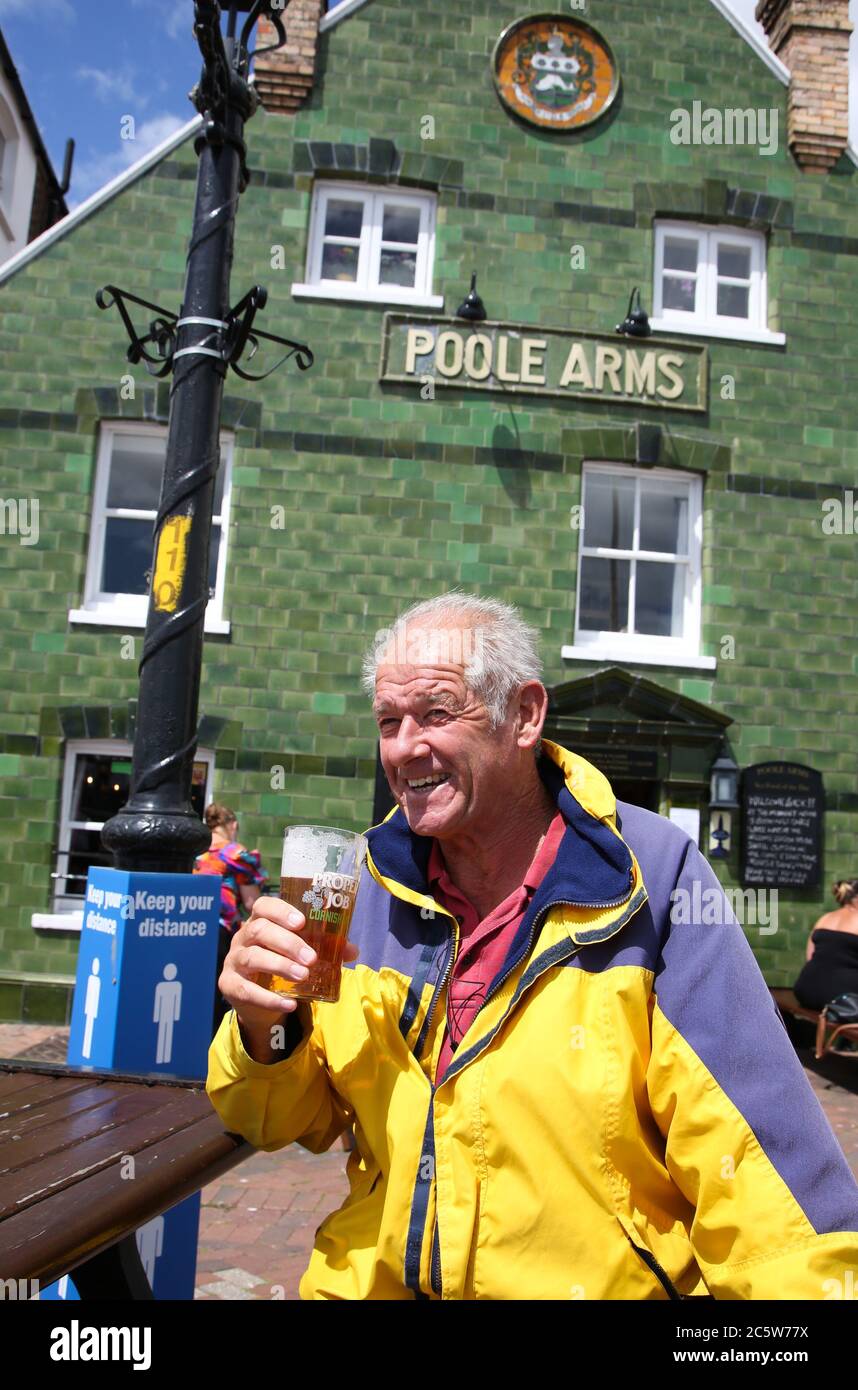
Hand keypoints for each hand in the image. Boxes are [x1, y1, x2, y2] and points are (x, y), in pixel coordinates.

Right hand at [220, 896, 359, 1030]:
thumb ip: (324, 949)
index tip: (301, 921)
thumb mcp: (299, 954)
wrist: (259, 1001)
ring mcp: (233, 961)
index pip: (263, 906)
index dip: (280, 910)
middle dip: (287, 943)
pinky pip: (246, 990)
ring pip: (251, 957)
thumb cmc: (281, 966)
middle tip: (311, 958)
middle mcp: (242, 938)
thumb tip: (352, 951)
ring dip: (279, 965)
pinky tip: (290, 1003)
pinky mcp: (229, 985)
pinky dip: (269, 998)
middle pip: (259, 930)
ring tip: (303, 976)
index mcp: (259, 922)